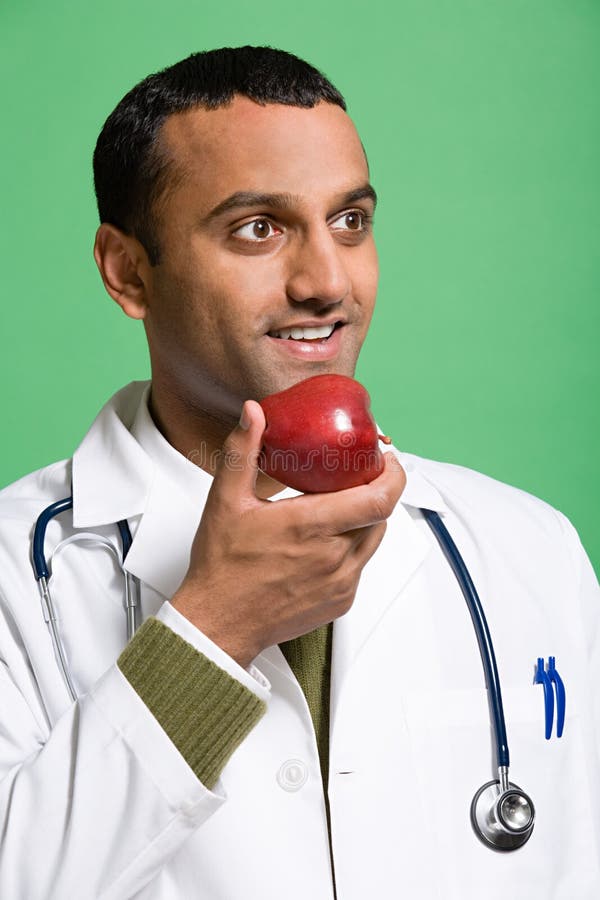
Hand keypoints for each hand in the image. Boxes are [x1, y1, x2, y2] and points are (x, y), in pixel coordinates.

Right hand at [172, 400, 405, 667]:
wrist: (218, 623)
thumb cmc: (222, 566)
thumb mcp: (226, 500)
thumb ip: (243, 450)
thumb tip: (253, 413)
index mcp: (310, 526)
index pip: (379, 498)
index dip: (394, 474)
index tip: (387, 458)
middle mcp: (334, 556)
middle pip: (381, 515)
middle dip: (377, 490)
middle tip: (361, 473)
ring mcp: (341, 582)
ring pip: (374, 540)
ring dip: (366, 518)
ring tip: (344, 503)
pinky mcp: (341, 601)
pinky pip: (361, 566)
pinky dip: (353, 546)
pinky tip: (327, 539)